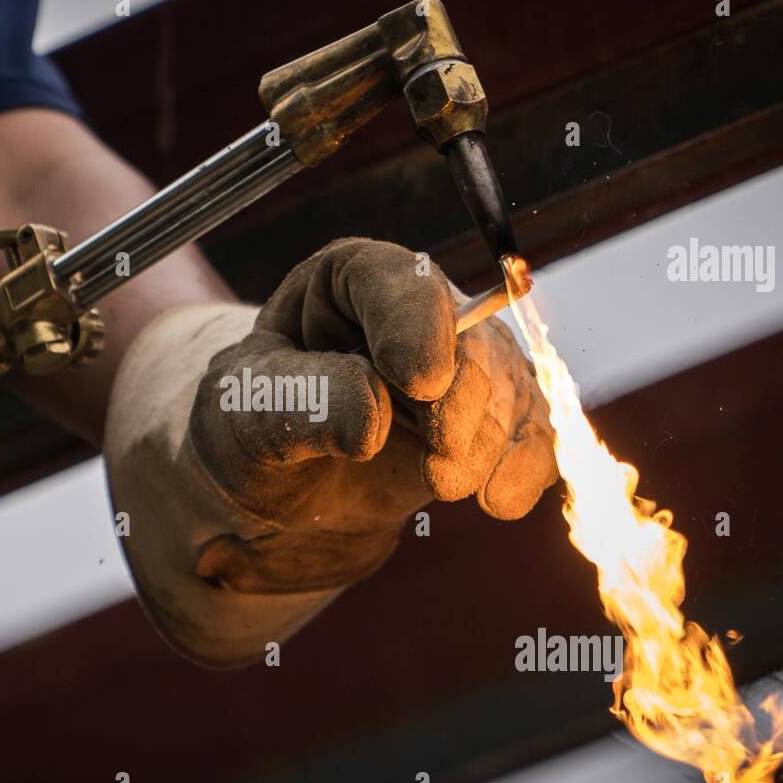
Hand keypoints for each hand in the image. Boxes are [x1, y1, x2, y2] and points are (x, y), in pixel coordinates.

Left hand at [188, 238, 556, 593]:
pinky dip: (526, 467)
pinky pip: (533, 434)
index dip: (417, 325)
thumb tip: (373, 421)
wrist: (275, 502)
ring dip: (488, 443)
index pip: (399, 281)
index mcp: (348, 285)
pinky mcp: (486, 426)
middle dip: (461, 403)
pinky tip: (499, 500)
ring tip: (444, 485)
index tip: (420, 382)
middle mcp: (414, 318)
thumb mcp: (249, 413)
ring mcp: (458, 370)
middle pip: (471, 339)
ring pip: (511, 387)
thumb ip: (303, 403)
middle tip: (439, 460)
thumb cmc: (252, 435)